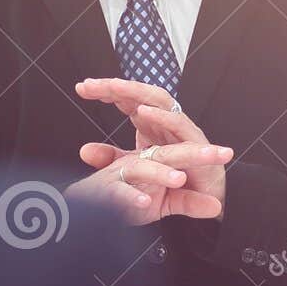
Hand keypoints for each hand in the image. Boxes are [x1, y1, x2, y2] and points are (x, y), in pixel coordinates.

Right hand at [65, 141, 232, 225]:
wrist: (91, 208)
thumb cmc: (129, 198)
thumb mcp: (165, 202)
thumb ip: (189, 203)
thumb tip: (216, 207)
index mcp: (156, 160)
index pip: (184, 153)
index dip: (205, 152)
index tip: (228, 153)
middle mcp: (142, 163)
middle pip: (169, 154)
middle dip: (193, 153)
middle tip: (216, 154)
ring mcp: (124, 175)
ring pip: (143, 169)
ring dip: (161, 173)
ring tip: (179, 179)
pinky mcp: (109, 191)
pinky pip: (120, 193)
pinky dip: (130, 198)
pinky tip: (143, 203)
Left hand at [75, 78, 229, 218]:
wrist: (205, 200)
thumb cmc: (174, 179)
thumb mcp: (135, 167)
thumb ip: (112, 158)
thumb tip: (84, 150)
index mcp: (151, 122)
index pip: (127, 100)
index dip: (106, 91)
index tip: (82, 88)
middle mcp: (166, 120)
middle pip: (141, 94)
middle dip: (116, 87)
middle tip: (91, 85)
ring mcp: (181, 128)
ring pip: (160, 101)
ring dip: (137, 93)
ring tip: (114, 88)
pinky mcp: (196, 142)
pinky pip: (178, 124)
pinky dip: (161, 116)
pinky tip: (143, 110)